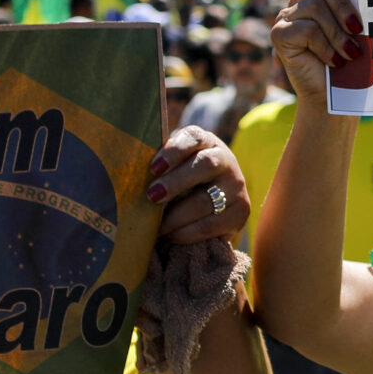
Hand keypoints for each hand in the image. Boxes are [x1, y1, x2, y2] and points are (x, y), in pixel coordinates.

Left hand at [144, 125, 250, 245]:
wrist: (216, 197)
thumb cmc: (181, 177)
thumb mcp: (174, 164)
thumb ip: (160, 165)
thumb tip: (131, 174)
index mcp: (206, 141)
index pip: (193, 138)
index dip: (174, 151)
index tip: (153, 167)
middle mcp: (226, 159)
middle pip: (205, 165)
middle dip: (176, 182)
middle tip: (152, 197)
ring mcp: (237, 186)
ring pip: (205, 201)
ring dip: (176, 216)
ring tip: (156, 226)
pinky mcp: (241, 211)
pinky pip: (211, 226)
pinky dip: (187, 233)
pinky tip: (170, 235)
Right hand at [271, 0, 364, 112]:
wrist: (334, 100)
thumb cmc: (354, 63)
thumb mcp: (362, 31)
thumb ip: (364, 8)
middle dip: (343, 4)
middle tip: (358, 28)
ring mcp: (287, 15)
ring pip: (314, 7)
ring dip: (337, 33)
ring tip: (352, 53)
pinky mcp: (279, 34)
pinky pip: (305, 29)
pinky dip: (325, 46)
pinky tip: (336, 61)